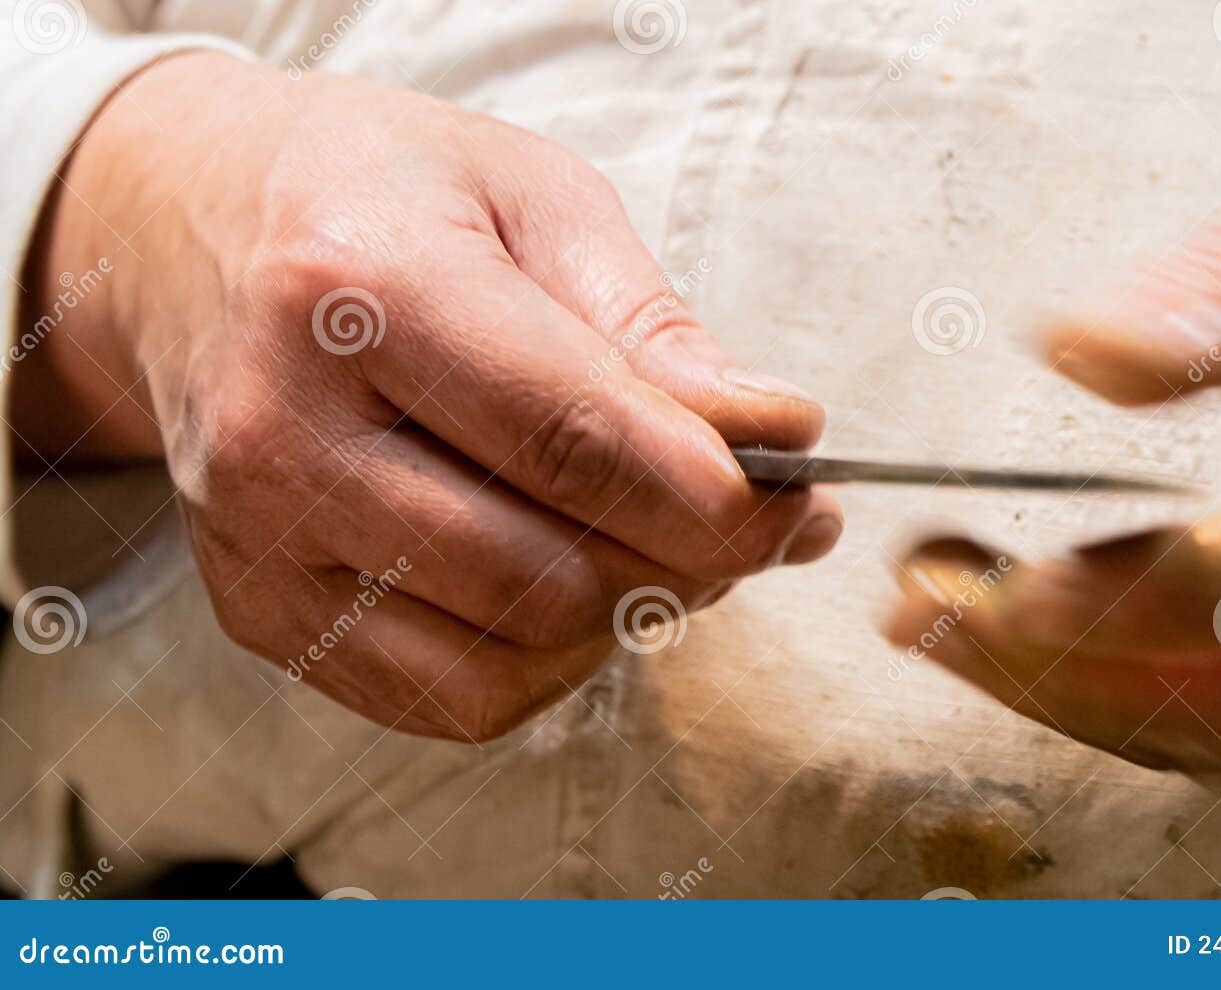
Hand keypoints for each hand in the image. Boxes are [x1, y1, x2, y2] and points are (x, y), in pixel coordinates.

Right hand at [16, 53, 841, 740]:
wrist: (185, 237)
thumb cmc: (379, 199)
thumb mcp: (531, 196)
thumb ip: (651, 325)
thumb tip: (771, 435)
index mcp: (359, 290)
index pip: (574, 439)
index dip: (713, 493)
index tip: (796, 492)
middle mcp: (285, 431)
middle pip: (550, 569)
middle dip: (691, 557)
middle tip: (746, 508)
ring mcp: (261, 540)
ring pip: (512, 651)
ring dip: (626, 609)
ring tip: (653, 529)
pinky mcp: (259, 613)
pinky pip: (453, 700)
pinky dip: (549, 661)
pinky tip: (566, 578)